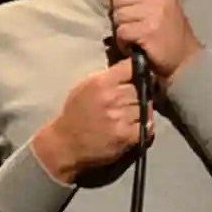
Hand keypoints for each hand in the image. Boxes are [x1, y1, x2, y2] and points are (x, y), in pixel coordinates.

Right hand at [33, 58, 153, 182]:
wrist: (65, 143)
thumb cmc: (74, 113)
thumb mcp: (84, 87)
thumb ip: (107, 78)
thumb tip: (129, 69)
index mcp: (101, 82)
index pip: (131, 67)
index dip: (137, 71)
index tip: (136, 77)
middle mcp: (112, 98)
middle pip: (140, 89)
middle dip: (137, 94)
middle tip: (131, 101)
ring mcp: (120, 117)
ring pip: (145, 107)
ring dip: (141, 111)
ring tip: (131, 115)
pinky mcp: (126, 136)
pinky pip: (147, 126)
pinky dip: (145, 126)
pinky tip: (136, 127)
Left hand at [105, 0, 201, 82]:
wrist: (185, 57)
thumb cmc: (168, 31)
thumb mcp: (155, 5)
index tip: (126, 7)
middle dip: (119, 13)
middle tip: (133, 25)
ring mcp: (155, 13)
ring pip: (118, 15)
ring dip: (122, 29)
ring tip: (136, 36)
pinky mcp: (149, 31)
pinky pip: (122, 32)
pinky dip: (123, 42)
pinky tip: (135, 45)